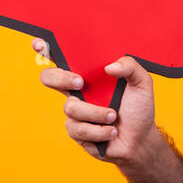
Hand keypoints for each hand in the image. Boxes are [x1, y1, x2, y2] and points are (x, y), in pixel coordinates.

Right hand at [32, 37, 156, 163]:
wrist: (140, 139)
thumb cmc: (138, 108)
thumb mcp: (142, 83)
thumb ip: (130, 67)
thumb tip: (109, 67)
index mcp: (89, 74)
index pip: (63, 57)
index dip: (45, 48)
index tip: (39, 42)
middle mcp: (77, 90)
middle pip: (50, 77)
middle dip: (61, 78)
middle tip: (80, 82)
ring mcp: (75, 111)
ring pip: (71, 108)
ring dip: (96, 113)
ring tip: (114, 116)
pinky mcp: (77, 131)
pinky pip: (79, 129)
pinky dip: (100, 131)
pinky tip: (112, 131)